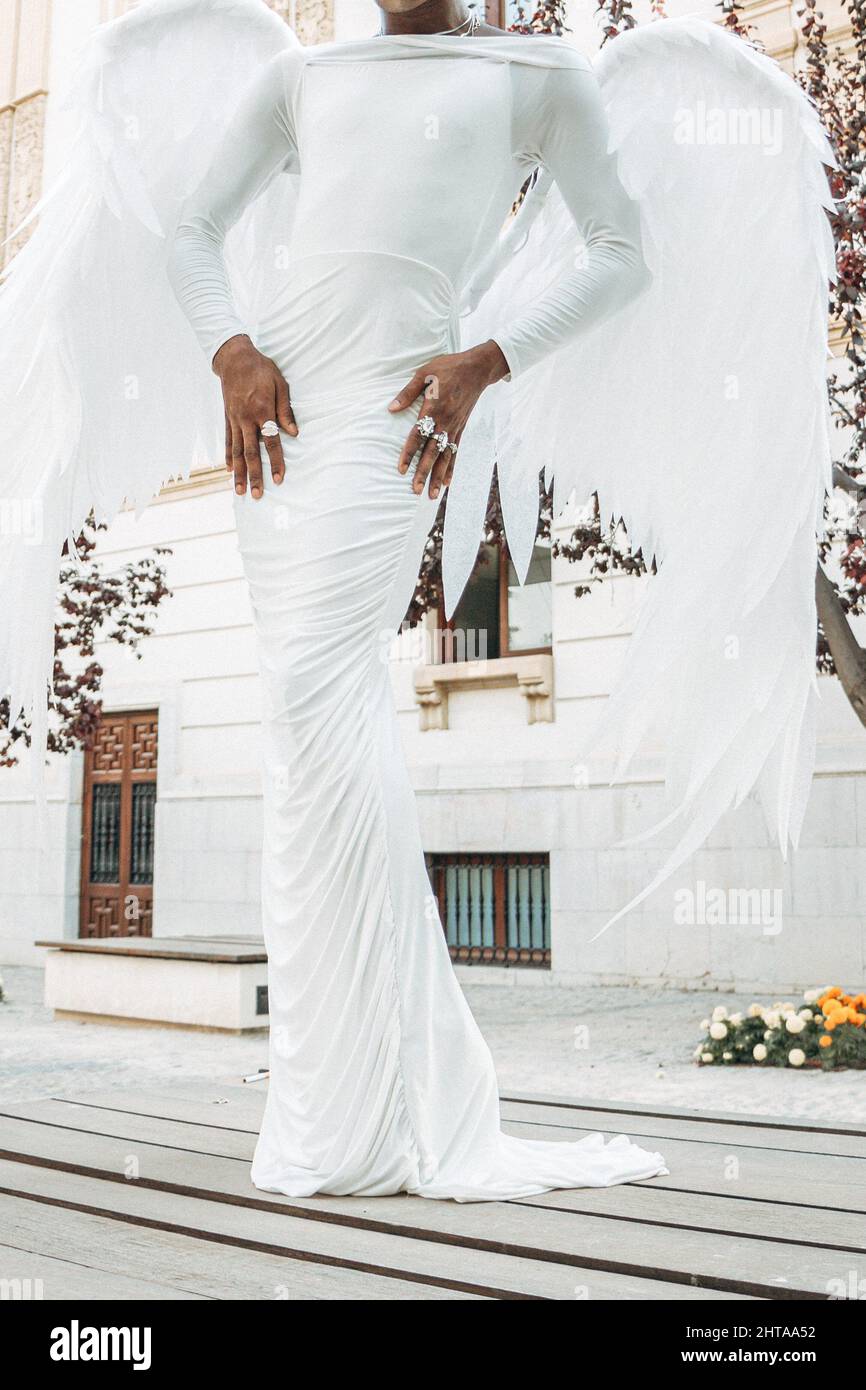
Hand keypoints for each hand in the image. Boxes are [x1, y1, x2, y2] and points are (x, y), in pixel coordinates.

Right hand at [213, 334, 296, 499]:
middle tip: (257, 495)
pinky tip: (229, 470)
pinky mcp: (228, 418)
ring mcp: (234, 419)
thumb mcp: (279, 384)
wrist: (234, 358)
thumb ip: (286, 410)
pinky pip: (228, 440)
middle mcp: (246, 418)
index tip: (279, 479)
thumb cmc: (261, 369)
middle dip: (255, 476)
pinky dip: (229, 456)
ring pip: (237, 451)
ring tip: (240, 491)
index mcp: (262, 410)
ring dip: (239, 473)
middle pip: (252, 453)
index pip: (271, 442)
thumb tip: (294, 433)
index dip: (277, 462)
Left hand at [389, 340, 508, 499]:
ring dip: (438, 477)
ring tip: (432, 495)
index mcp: (434, 408)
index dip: (409, 453)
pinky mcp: (461, 429)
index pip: (418, 435)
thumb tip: (391, 409)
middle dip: (423, 473)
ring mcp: (455, 427)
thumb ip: (408, 393)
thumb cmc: (448, 367)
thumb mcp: (424, 373)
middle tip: (415, 490)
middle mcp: (445, 422)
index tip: (401, 469)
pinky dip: (451, 468)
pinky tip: (447, 483)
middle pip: (432, 452)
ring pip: (445, 457)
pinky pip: (455, 452)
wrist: (477, 368)